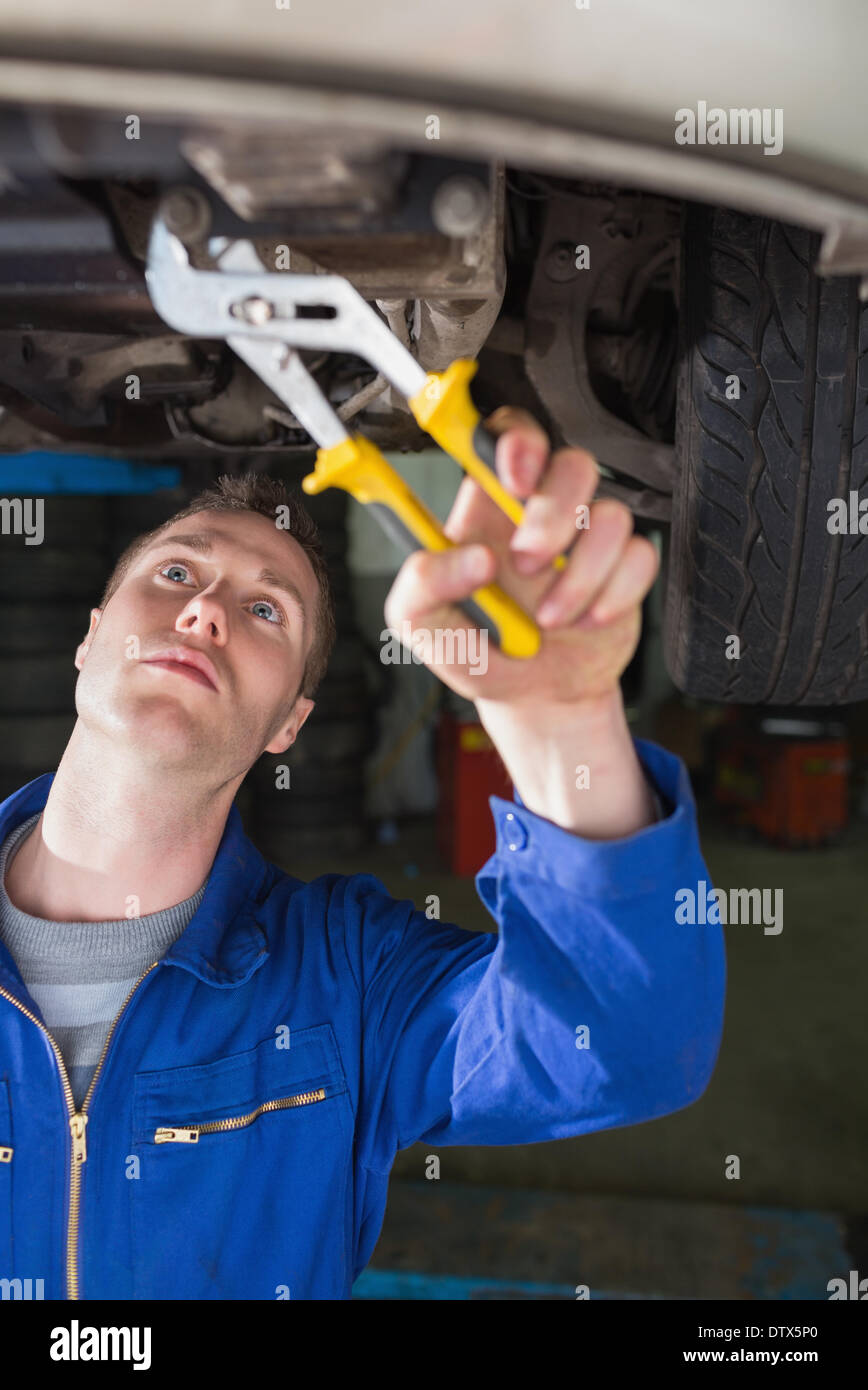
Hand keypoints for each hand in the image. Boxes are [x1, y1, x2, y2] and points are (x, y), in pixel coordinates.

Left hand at [382, 408, 658, 711]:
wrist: (533, 697)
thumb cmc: (474, 647)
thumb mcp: (420, 625)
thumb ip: (423, 587)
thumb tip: (474, 560)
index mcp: (487, 505)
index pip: (508, 435)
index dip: (519, 441)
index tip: (514, 479)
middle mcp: (541, 510)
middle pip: (573, 465)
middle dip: (553, 517)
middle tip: (526, 565)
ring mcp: (588, 536)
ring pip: (613, 513)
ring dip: (581, 574)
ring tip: (550, 618)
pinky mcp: (625, 566)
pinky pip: (640, 556)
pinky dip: (615, 595)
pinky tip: (586, 621)